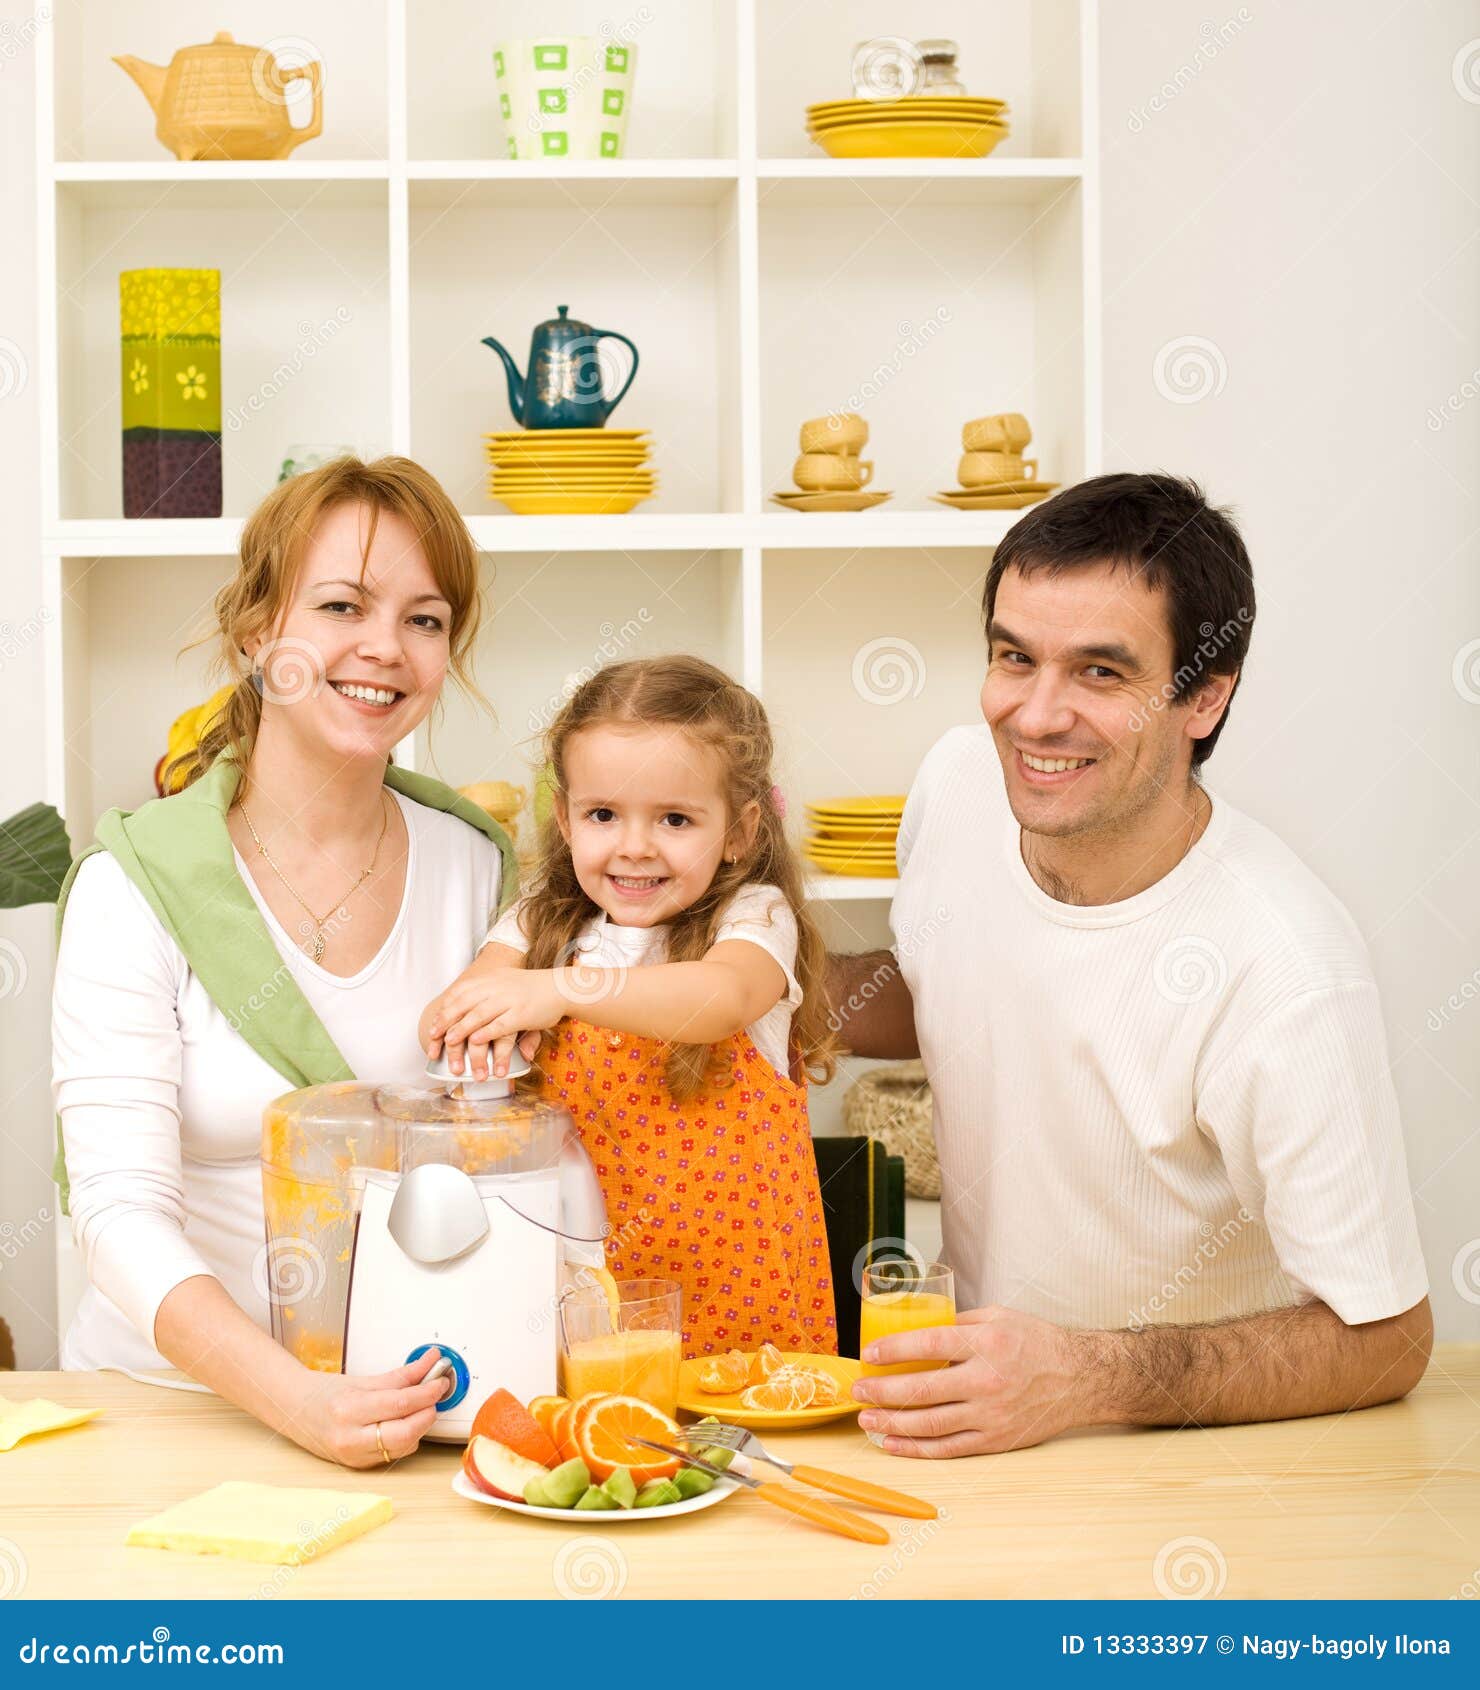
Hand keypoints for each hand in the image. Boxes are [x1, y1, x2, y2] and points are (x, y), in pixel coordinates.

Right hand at [290, 1346, 454, 1468]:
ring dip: (420, 1427)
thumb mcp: (363, 1379)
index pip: (401, 1403)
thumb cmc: (325, 1392)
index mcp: (349, 1409)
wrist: (295, 1409)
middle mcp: (350, 1437)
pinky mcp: (358, 1465)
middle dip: (428, 1413)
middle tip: (435, 1396)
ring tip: (420, 1408)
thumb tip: (431, 1362)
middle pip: (405, 1432)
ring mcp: (353, 1455)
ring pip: (403, 1446)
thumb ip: (402, 1375)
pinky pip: (393, 1454)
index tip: (440, 1380)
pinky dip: (406, 1439)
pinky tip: (404, 1424)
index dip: (428, 1391)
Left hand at [423, 967, 569, 1079]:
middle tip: (433, 1038)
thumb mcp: (505, 985)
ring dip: (461, 1029)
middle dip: (445, 1022)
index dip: (443, 1011)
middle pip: (463, 1004)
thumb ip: (486, 998)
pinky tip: (476, 1041)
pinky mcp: (522, 1013)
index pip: (458, 994)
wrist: (561, 987)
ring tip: (450, 1042)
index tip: (432, 1027)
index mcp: (490, 980)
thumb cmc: (532, 989)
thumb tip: (469, 1018)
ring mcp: (509, 1000)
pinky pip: (500, 1024)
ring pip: (479, 1014)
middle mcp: (496, 987)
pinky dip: (486, 1032)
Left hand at [851, 1305, 1093, 1458]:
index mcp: (986, 1343)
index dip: (893, 1350)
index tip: (868, 1354)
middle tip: (858, 1390)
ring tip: (866, 1418)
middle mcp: (987, 1381)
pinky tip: (893, 1443)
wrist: (1079, 1379)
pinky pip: (949, 1449)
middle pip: (923, 1390)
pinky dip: (916, 1448)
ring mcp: (991, 1415)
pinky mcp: (995, 1440)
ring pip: (931, 1424)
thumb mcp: (998, 1316)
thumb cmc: (1036, 1342)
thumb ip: (958, 1322)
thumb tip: (916, 1328)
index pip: (929, 1344)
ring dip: (892, 1423)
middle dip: (883, 1392)